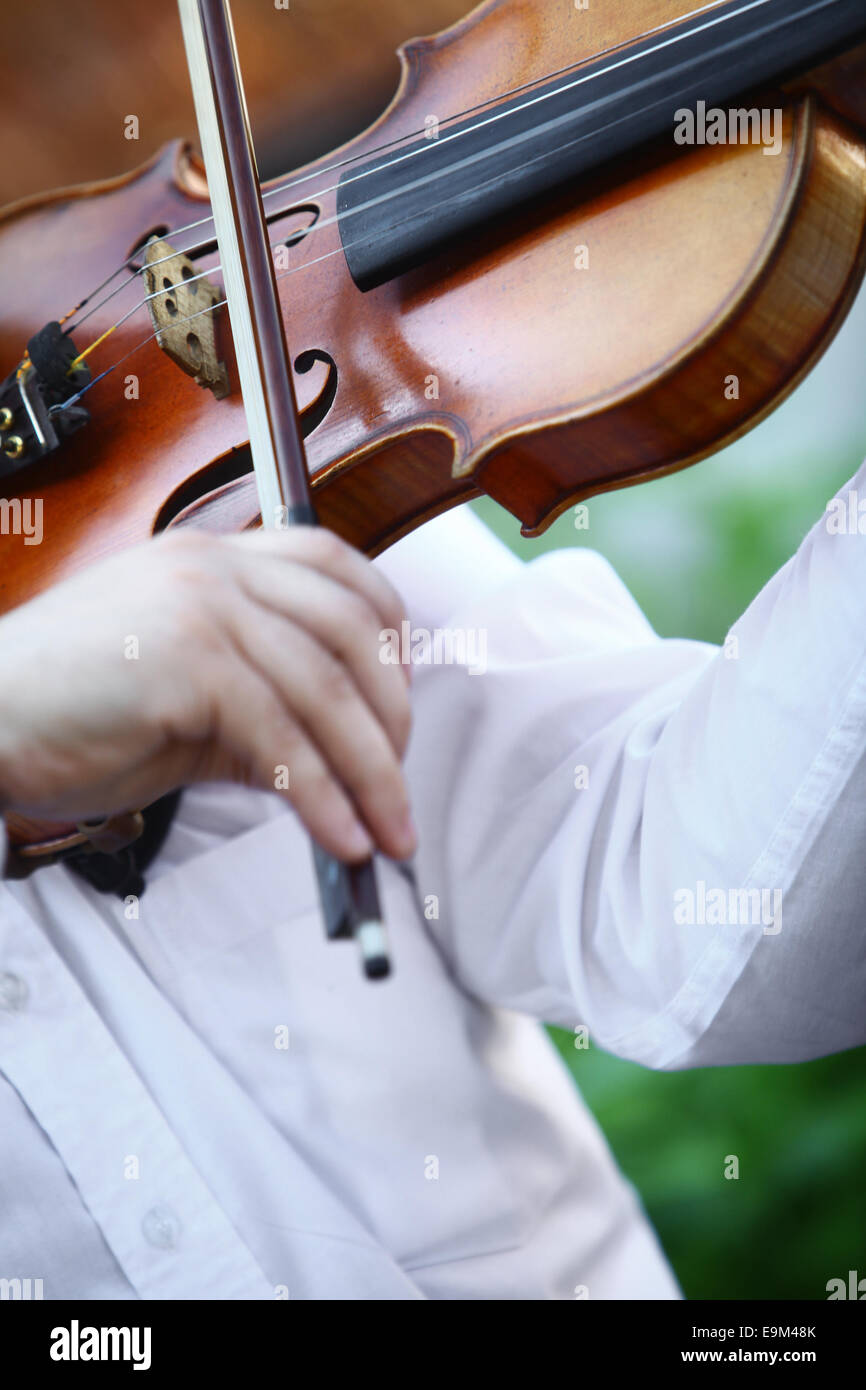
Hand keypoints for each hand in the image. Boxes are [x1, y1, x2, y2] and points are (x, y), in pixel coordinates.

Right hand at [0, 527, 415, 861]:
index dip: (387, 632)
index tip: (400, 701)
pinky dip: (324, 796)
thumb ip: (262, 711)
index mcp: (215, 559)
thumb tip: (342, 760)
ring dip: (373, 774)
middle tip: (400, 790)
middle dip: (393, 720)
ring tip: (389, 835)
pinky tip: (341, 838)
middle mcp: (215, 567)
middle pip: (351, 632)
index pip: (335, 566)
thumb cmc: (71, 712)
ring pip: (327, 689)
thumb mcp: (186, 701)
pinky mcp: (187, 662)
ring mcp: (202, 607)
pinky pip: (283, 735)